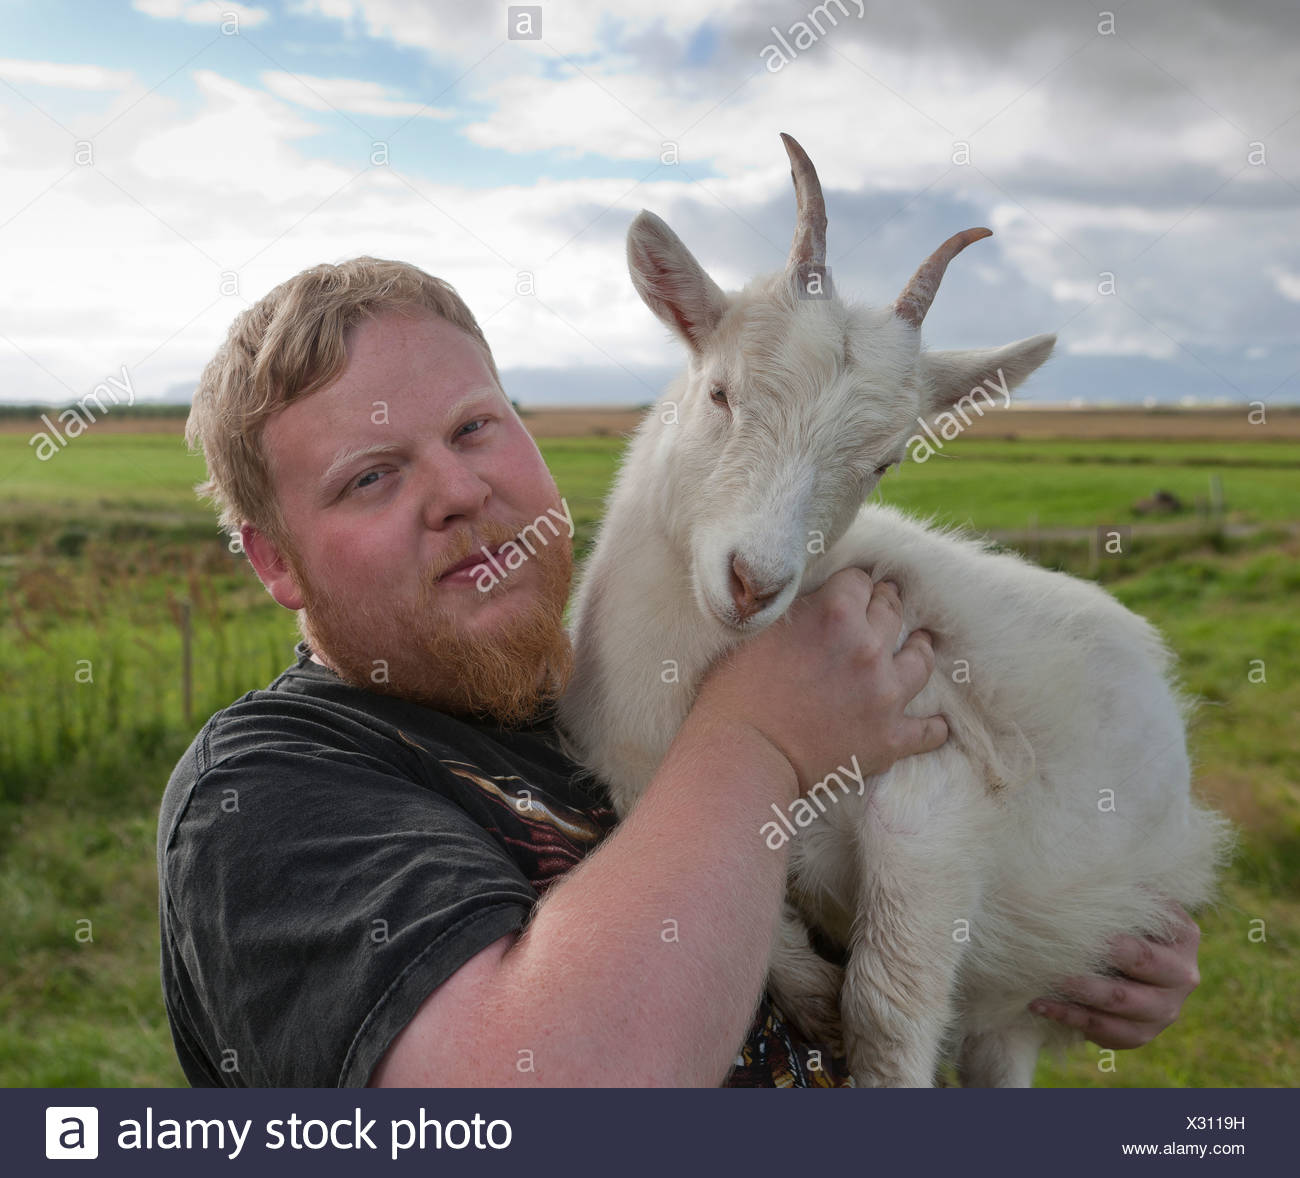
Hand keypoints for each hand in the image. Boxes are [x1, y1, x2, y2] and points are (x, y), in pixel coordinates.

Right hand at [696, 572, 947, 796]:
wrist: (744, 756)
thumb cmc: (735, 693)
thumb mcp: (757, 630)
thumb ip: (794, 609)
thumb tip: (811, 598)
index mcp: (835, 613)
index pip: (858, 580)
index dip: (852, 583)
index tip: (851, 587)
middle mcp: (869, 648)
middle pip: (892, 611)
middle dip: (886, 603)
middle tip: (887, 602)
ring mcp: (885, 695)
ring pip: (920, 660)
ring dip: (920, 648)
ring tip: (920, 644)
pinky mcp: (890, 739)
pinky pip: (927, 730)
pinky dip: (933, 726)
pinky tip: (938, 723)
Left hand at [1028, 899, 1200, 1048]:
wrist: (1126, 960)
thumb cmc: (1122, 919)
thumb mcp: (1128, 900)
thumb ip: (1116, 889)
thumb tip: (1082, 873)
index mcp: (1183, 935)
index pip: (1152, 929)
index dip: (1117, 929)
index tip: (1082, 919)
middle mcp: (1183, 975)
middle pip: (1141, 966)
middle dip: (1101, 955)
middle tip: (1061, 950)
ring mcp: (1165, 1010)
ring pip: (1120, 1004)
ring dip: (1079, 991)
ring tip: (1044, 979)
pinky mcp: (1140, 1033)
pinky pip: (1105, 1030)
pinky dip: (1070, 1017)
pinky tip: (1040, 1004)